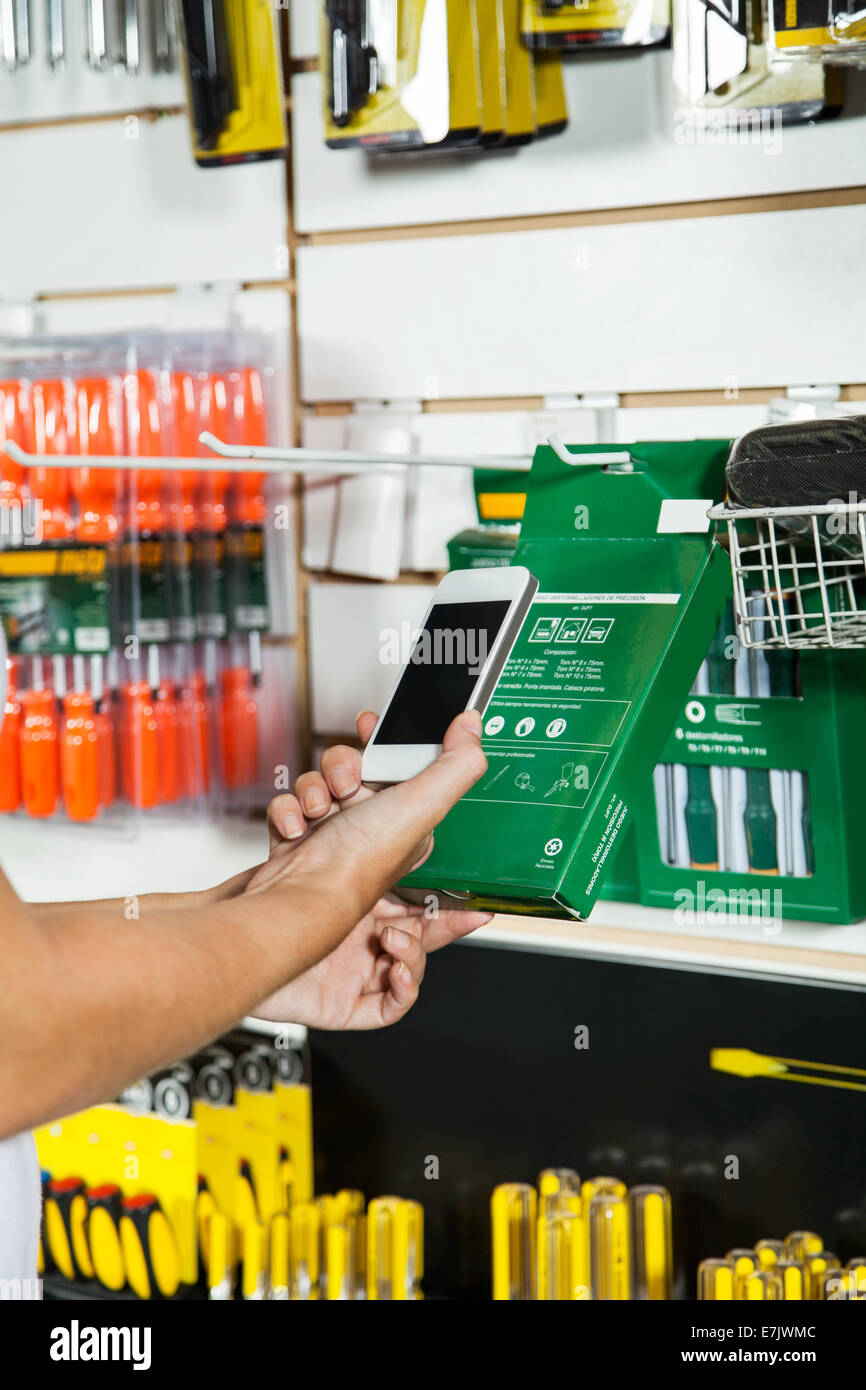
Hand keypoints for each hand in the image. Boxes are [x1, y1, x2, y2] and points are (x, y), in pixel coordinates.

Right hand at [250, 711, 490, 1028]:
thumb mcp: (424, 807)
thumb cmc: (361, 866)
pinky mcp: (297, 839)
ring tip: (320, 812)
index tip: (371, 725)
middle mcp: (369, 825)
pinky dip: (288, 812)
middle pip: (351, 766)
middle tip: (346, 784)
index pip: (398, 766)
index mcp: (406, 818)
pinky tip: (297, 830)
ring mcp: (330, 832)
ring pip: (317, 781)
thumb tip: (472, 726)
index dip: (382, 741)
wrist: (301, 900)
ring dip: (313, 789)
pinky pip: (288, 804)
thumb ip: (456, 764)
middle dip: (341, 766)